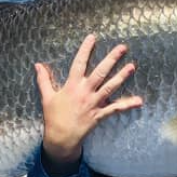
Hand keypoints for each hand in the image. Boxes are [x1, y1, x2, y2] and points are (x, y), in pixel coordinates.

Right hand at [35, 34, 142, 175]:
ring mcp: (94, 103)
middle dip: (112, 59)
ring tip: (132, 66)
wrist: (60, 138)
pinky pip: (116, 109)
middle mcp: (85, 92)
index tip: (93, 37)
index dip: (86, 50)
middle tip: (122, 48)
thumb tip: (37, 65)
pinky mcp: (100, 114)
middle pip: (100, 72)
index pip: (79, 63)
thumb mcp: (47, 97)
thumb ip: (43, 80)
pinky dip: (127, 105)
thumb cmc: (53, 117)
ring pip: (110, 87)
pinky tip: (139, 101)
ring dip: (122, 76)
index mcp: (72, 86)